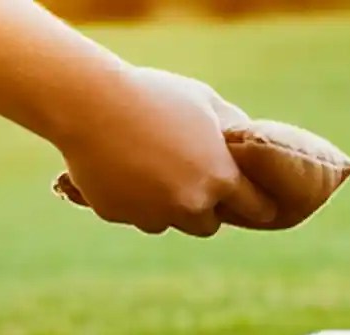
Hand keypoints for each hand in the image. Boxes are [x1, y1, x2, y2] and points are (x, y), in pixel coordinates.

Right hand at [55, 67, 276, 236]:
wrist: (91, 102)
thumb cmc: (153, 95)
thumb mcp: (203, 100)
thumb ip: (230, 127)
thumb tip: (247, 140)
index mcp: (220, 177)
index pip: (255, 208)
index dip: (257, 205)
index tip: (259, 205)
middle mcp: (190, 204)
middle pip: (208, 225)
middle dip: (203, 208)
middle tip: (192, 183)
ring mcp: (152, 214)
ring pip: (167, 222)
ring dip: (165, 206)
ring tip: (150, 169)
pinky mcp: (119, 216)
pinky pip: (132, 215)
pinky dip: (131, 200)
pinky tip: (121, 168)